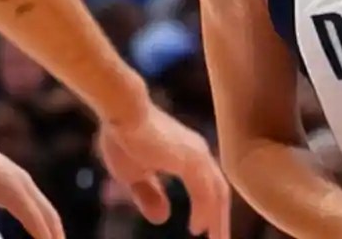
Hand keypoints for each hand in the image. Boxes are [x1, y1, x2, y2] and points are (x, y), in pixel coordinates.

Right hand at [0, 128, 61, 238]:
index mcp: (15, 183)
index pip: (41, 210)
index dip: (49, 227)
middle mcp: (23, 182)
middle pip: (49, 214)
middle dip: (57, 234)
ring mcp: (20, 185)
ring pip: (47, 216)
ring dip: (55, 236)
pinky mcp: (12, 190)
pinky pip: (32, 216)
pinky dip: (43, 233)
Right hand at [96, 101, 230, 237]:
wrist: (121, 113)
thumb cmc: (124, 138)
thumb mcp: (134, 174)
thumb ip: (149, 195)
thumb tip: (163, 218)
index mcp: (189, 155)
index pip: (208, 186)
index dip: (209, 208)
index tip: (203, 229)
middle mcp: (199, 154)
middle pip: (219, 191)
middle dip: (220, 218)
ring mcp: (197, 155)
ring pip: (217, 193)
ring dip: (218, 219)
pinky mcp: (190, 159)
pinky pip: (205, 190)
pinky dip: (205, 211)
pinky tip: (199, 227)